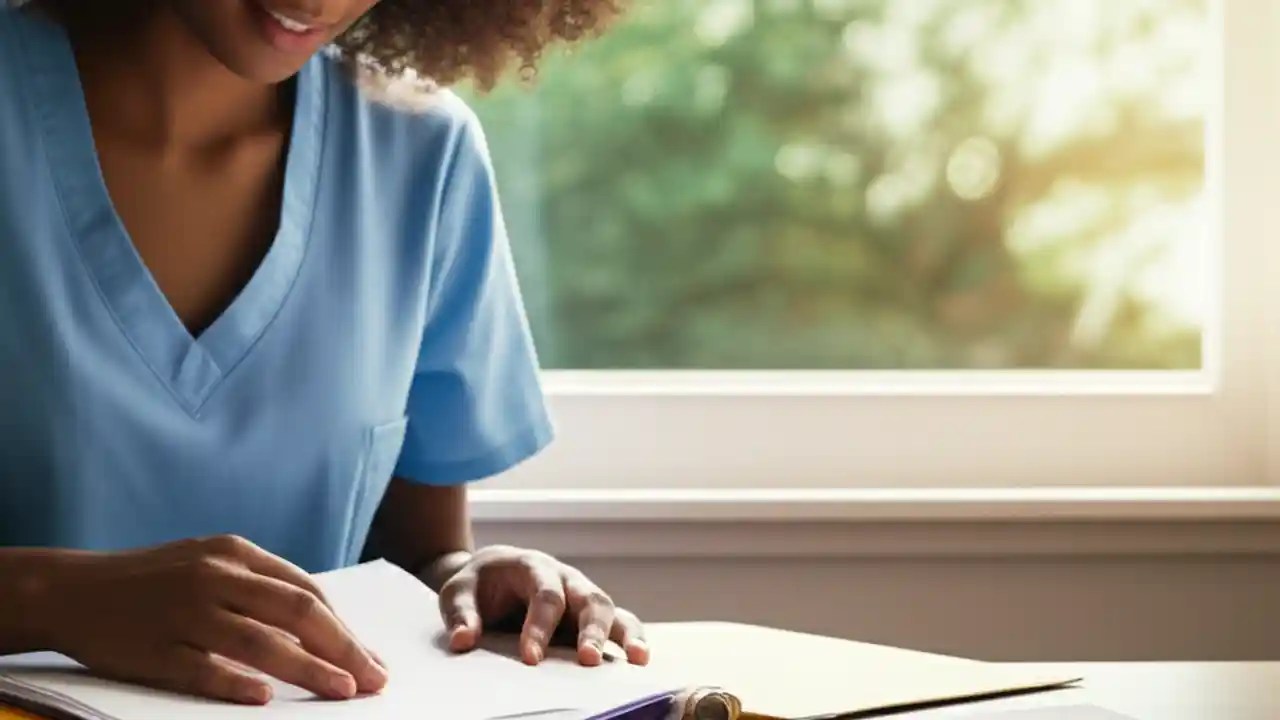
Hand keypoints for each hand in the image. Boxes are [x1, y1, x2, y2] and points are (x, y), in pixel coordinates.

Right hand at [43, 535, 386, 703]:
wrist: (73, 590)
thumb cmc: (155, 581)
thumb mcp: (211, 564)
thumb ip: (260, 588)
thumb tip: (321, 626)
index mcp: (235, 553)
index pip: (306, 592)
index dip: (344, 628)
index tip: (372, 658)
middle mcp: (216, 577)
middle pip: (297, 613)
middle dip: (344, 648)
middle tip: (375, 679)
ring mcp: (185, 613)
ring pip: (260, 642)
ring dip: (309, 669)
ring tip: (343, 691)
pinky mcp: (154, 648)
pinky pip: (202, 669)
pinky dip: (235, 683)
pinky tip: (265, 699)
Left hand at [436, 545, 648, 666]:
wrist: (493, 574)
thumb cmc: (478, 585)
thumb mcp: (457, 592)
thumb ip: (460, 614)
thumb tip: (463, 640)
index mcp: (533, 566)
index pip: (544, 595)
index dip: (540, 626)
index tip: (531, 658)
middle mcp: (565, 578)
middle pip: (588, 597)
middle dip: (591, 628)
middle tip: (587, 659)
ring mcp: (581, 596)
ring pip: (611, 609)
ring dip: (624, 633)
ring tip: (637, 659)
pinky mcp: (590, 618)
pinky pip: (619, 623)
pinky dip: (632, 639)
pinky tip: (639, 662)